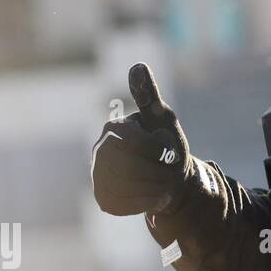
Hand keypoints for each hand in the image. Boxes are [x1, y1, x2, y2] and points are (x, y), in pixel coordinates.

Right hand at [92, 63, 194, 215]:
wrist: (172, 177)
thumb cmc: (167, 145)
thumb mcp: (163, 119)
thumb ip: (149, 96)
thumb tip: (137, 65)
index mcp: (114, 129)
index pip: (131, 141)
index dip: (155, 149)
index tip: (168, 148)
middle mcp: (100, 151)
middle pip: (127, 166)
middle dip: (156, 170)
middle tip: (172, 171)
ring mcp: (98, 176)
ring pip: (124, 186)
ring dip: (153, 187)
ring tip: (166, 184)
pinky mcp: (104, 197)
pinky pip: (122, 204)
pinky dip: (145, 202)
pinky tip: (156, 196)